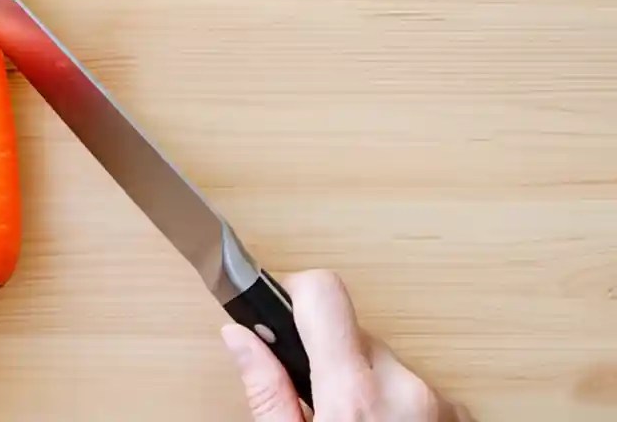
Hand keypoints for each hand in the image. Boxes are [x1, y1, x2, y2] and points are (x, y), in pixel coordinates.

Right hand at [221, 270, 472, 421]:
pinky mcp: (460, 418)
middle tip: (309, 401)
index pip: (324, 294)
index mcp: (354, 398)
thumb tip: (240, 338)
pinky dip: (391, 406)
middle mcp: (406, 392)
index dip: (292, 292)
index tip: (277, 311)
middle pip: (352, 333)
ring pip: (384, 362)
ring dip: (360, 384)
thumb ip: (267, 391)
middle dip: (325, 357)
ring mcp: (442, 406)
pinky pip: (413, 388)